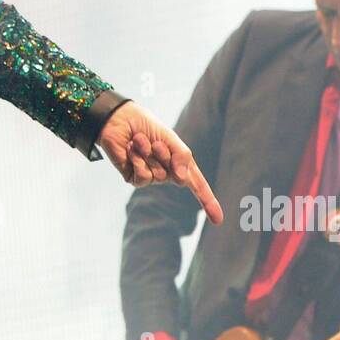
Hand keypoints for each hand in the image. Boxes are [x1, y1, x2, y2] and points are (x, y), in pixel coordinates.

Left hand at [96, 101, 222, 224]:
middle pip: (177, 176)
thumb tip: (183, 181)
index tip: (218, 221)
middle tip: (156, 142)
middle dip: (167, 155)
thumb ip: (182, 157)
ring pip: (159, 175)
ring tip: (141, 141)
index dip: (209, 203)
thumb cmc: (148, 128)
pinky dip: (138, 160)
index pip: (198, 186)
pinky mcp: (134, 179)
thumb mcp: (171, 139)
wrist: (121, 119)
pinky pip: (143, 176)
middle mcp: (167, 174)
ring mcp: (150, 178)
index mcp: (179, 164)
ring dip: (150, 154)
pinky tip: (131, 149)